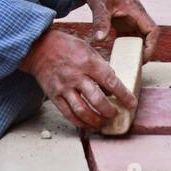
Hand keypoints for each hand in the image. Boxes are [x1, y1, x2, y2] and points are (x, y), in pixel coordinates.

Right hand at [18, 27, 136, 131]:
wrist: (38, 47)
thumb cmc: (65, 46)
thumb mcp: (86, 48)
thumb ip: (100, 65)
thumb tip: (113, 84)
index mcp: (87, 62)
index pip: (110, 82)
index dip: (124, 95)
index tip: (132, 103)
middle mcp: (75, 76)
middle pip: (97, 100)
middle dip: (110, 111)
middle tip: (115, 114)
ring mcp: (63, 87)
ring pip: (83, 111)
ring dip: (96, 121)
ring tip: (104, 123)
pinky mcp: (54, 95)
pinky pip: (69, 114)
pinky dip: (80, 123)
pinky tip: (88, 124)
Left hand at [77, 0, 160, 62]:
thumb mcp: (99, 2)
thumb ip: (100, 21)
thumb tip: (99, 39)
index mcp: (135, 9)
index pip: (152, 30)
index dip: (151, 46)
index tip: (143, 58)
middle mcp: (134, 14)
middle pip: (146, 37)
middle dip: (143, 52)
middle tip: (134, 67)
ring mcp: (128, 17)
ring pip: (137, 37)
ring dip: (134, 50)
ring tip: (127, 65)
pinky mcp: (119, 19)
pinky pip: (126, 35)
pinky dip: (124, 45)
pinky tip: (117, 54)